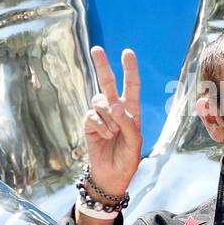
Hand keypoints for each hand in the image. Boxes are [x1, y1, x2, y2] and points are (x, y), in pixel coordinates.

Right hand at [85, 46, 143, 198]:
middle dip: (102, 65)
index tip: (127, 52)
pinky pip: (92, 115)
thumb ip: (127, 122)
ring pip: (99, 101)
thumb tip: (113, 105)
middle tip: (96, 48)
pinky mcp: (89, 124)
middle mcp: (115, 109)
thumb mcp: (134, 141)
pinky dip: (100, 126)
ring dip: (108, 117)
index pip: (131, 86)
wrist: (111, 175)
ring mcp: (101, 116)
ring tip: (114, 133)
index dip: (129, 69)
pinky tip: (105, 137)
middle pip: (107, 82)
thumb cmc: (127, 158)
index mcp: (131, 110)